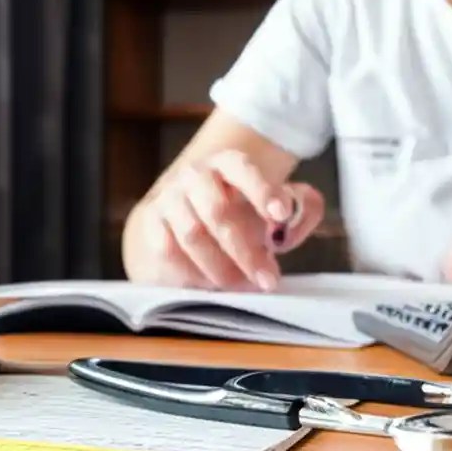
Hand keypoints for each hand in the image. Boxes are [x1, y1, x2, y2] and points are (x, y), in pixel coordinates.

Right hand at [130, 150, 324, 291]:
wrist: (185, 216)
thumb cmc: (241, 212)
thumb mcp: (274, 206)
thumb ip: (301, 206)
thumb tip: (296, 216)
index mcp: (228, 164)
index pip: (243, 168)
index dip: (262, 190)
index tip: (281, 215)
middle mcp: (195, 176)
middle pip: (218, 211)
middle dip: (246, 251)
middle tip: (268, 279)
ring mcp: (169, 198)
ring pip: (193, 235)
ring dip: (220, 268)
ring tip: (243, 287)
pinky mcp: (150, 223)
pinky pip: (167, 251)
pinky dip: (191, 273)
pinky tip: (210, 285)